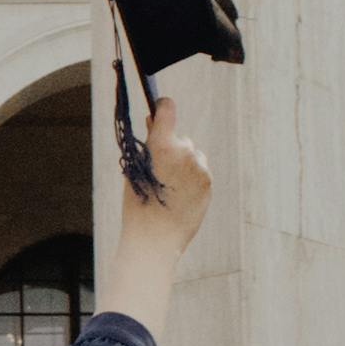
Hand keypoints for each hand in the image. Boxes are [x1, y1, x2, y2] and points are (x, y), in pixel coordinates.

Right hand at [133, 93, 211, 251]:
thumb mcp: (135, 169)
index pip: (167, 109)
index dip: (162, 108)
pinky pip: (200, 170)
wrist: (155, 238)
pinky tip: (180, 195)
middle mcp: (185, 151)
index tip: (159, 111)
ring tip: (170, 187)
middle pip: (180, 138)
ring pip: (192, 154)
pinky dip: (191, 177)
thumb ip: (147, 144)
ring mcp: (200, 166)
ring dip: (183, 163)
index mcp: (162, 144)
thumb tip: (153, 121)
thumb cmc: (139, 204)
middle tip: (159, 170)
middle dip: (171, 148)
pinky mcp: (209, 181)